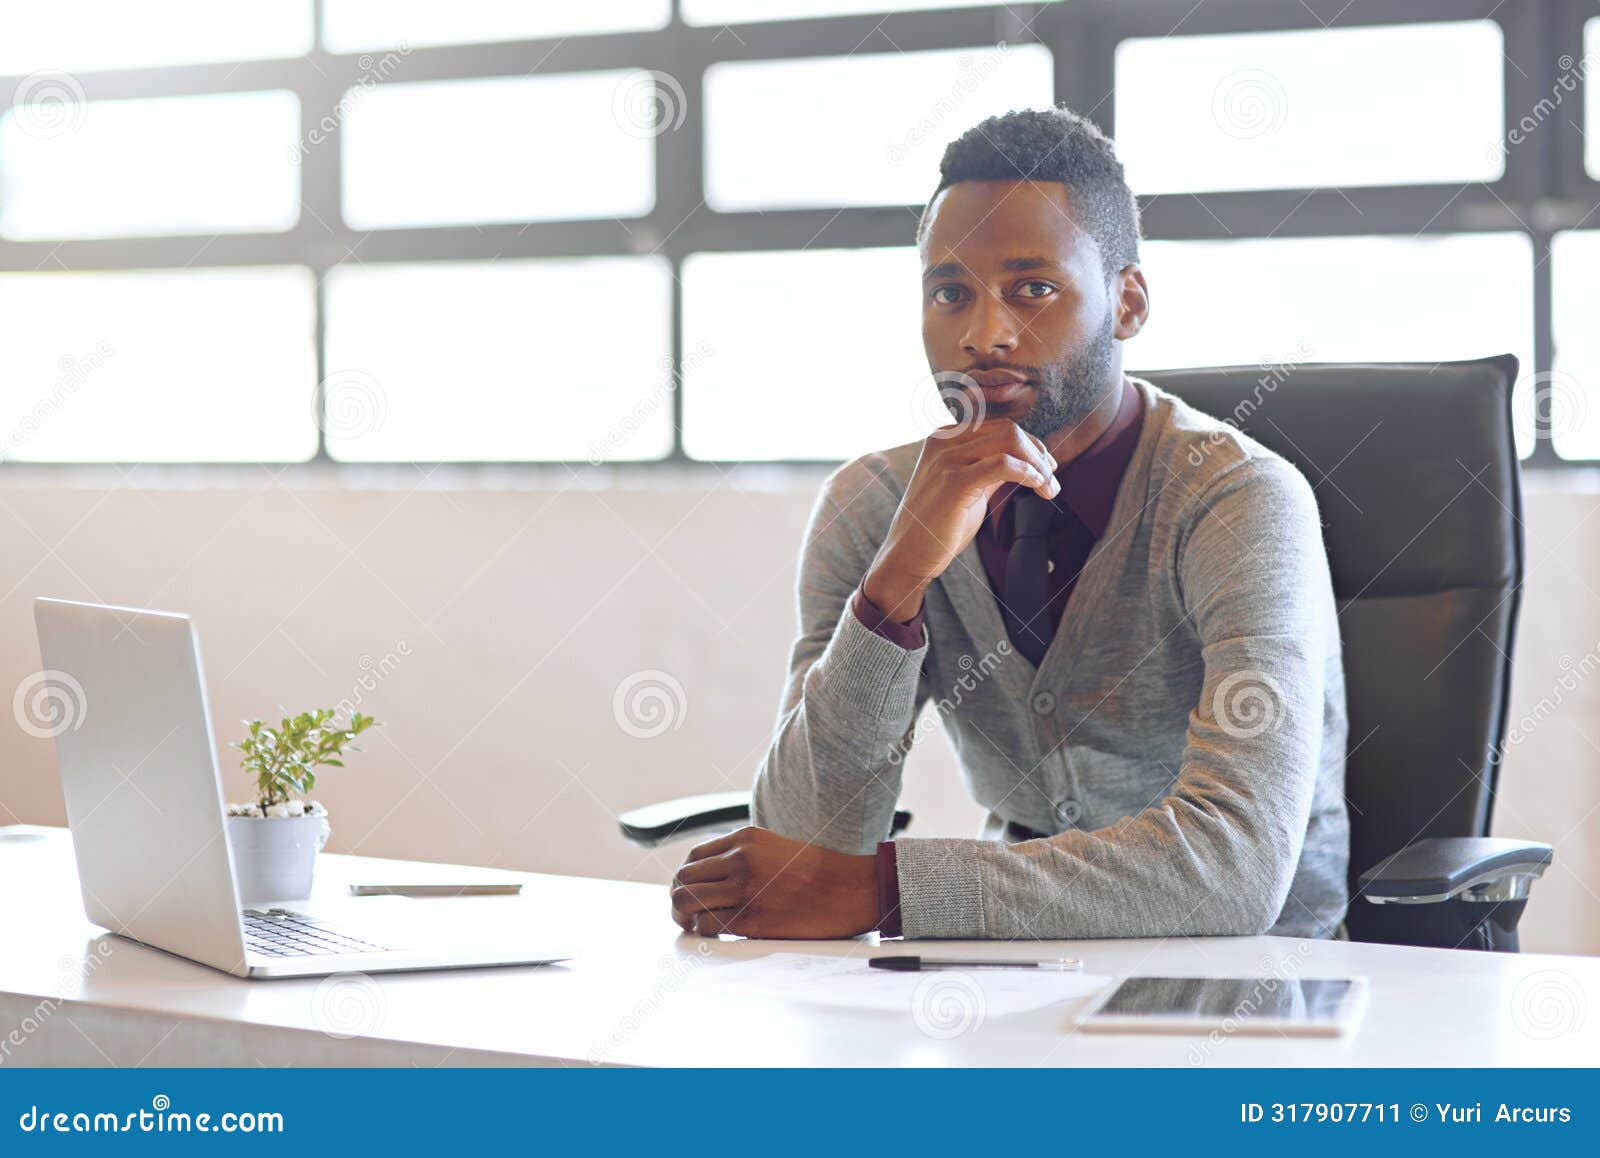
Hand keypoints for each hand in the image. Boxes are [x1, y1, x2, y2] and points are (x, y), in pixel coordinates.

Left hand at [669, 826, 878, 938]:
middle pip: (683, 879)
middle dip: (679, 899)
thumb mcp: (777, 847)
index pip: (694, 857)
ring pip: (687, 902)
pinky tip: (715, 935)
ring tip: (696, 926)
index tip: (690, 891)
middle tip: (686, 914)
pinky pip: (707, 925)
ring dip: (685, 918)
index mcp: (745, 839)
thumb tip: (715, 877)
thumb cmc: (821, 873)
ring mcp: (744, 888)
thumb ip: (745, 855)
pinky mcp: (752, 918)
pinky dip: (704, 933)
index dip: (686, 877)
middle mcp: (740, 859)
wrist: (853, 889)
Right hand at [861, 416, 1058, 622]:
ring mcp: (947, 459)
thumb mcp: (967, 486)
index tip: (1047, 468)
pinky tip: (1037, 488)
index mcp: (945, 437)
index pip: (1001, 427)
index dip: (1031, 445)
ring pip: (1010, 441)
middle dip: (1038, 454)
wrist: (908, 554)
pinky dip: (1028, 474)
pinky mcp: (954, 482)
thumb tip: (1026, 460)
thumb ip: (990, 468)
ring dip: (1038, 465)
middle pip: (1009, 430)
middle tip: (1052, 481)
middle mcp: (944, 441)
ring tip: (1049, 490)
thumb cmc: (938, 524)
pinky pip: (1003, 465)